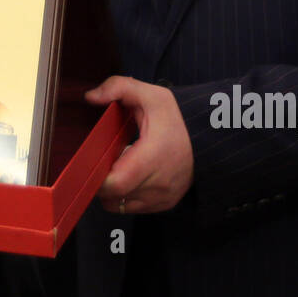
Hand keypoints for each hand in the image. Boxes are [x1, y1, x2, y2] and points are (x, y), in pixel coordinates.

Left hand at [86, 76, 193, 213]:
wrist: (206, 138)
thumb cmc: (177, 118)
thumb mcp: (150, 94)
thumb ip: (118, 87)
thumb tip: (91, 96)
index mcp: (152, 156)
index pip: (115, 183)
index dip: (96, 176)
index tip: (91, 160)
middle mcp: (158, 183)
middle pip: (113, 196)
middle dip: (99, 181)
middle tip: (100, 162)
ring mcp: (162, 197)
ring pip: (120, 205)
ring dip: (110, 190)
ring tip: (115, 168)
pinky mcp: (165, 204)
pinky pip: (132, 208)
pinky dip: (124, 196)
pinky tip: (128, 177)